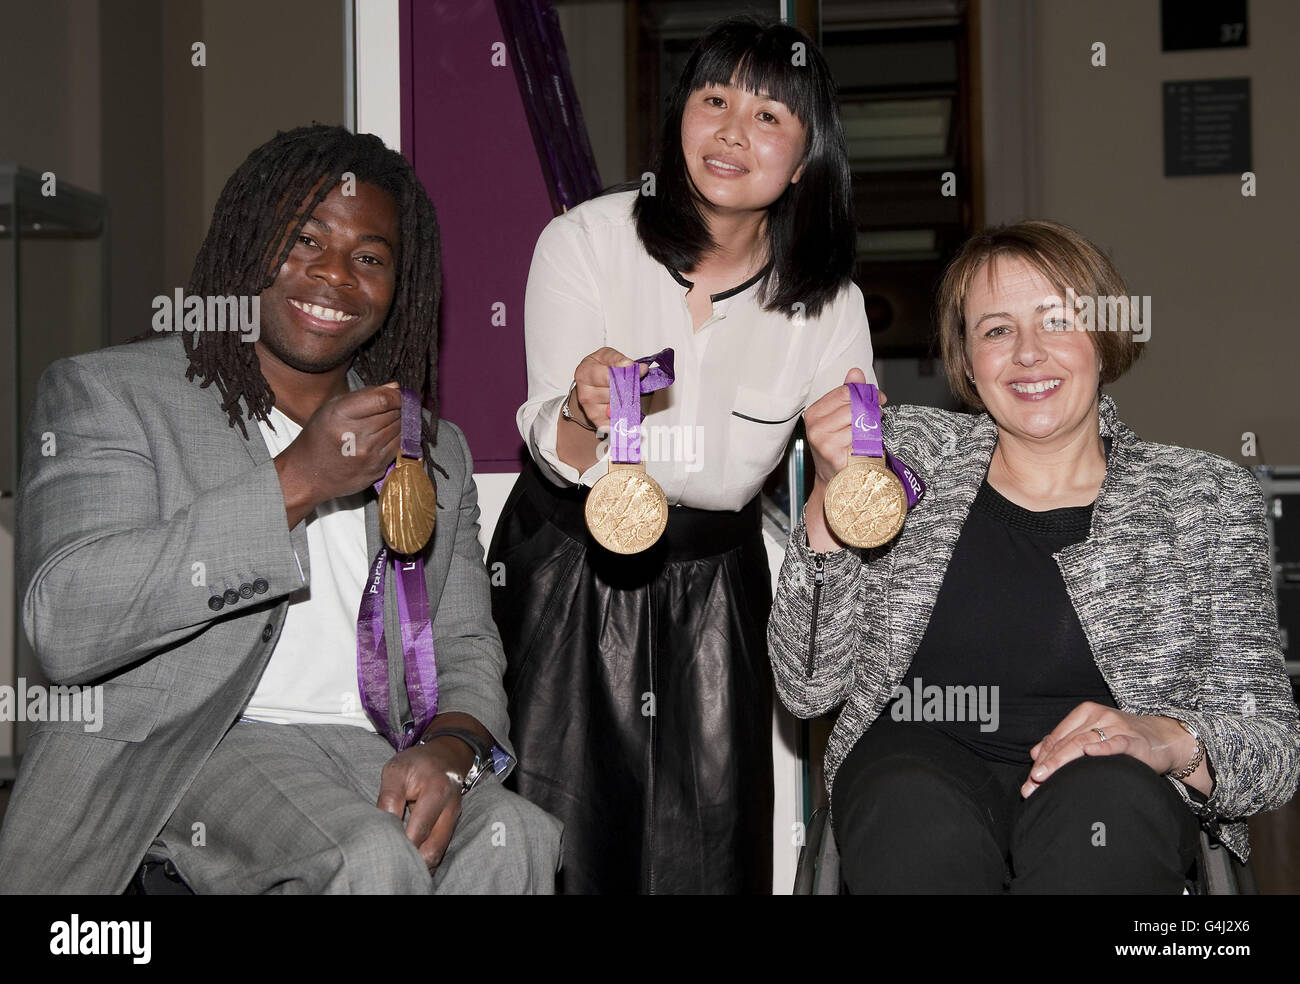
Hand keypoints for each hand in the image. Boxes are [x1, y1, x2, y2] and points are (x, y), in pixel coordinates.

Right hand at [279, 382, 402, 505]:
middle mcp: (356, 435)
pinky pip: (399, 446)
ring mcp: (368, 454)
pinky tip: (390, 434)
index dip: (397, 395)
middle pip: (394, 414)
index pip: (383, 400)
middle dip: (399, 407)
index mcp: (341, 415)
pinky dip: (399, 438)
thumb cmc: (319, 436)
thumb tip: (395, 388)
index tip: (399, 394)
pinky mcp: (377, 468)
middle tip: (396, 406)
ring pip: (400, 430)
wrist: (308, 474)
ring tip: (390, 420)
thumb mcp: (332, 407)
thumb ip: (365, 395)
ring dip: (401, 422)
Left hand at [376, 737, 469, 870]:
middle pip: (432, 850)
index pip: (418, 831)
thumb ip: (388, 798)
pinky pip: (439, 849)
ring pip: (438, 854)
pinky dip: (425, 858)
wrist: (446, 755)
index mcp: (436, 793)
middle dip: (411, 862)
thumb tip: (382, 829)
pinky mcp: (452, 826)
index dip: (400, 846)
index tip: (382, 853)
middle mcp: (450, 810)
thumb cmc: (417, 763)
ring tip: (397, 868)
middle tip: (388, 868)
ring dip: (419, 864)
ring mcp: (454, 820)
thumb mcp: (396, 771)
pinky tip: (410, 862)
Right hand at [569, 348, 649, 429]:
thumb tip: (631, 366)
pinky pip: (616, 422)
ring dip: (628, 402)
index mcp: (585, 374)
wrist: (588, 383)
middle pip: (615, 395)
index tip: (638, 373)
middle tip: (633, 384)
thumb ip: (618, 359)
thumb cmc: (597, 368)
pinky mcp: (598, 421)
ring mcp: (591, 410)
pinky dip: (625, 416)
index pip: (608, 378)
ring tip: (627, 393)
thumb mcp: (606, 356)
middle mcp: (585, 394)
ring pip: (619, 408)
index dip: (626, 376)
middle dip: (628, 389)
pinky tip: (625, 408)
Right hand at [803, 368, 886, 485]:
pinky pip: (861, 439)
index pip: (844, 392)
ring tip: (867, 437)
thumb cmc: (839, 448)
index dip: (865, 394)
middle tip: (874, 420)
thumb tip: (855, 373)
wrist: (835, 480)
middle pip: (853, 406)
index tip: (877, 399)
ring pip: (860, 423)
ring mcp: (823, 441)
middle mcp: (815, 426)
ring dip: (870, 429)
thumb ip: (849, 394)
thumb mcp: (841, 418)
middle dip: (870, 411)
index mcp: (814, 413)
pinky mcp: (834, 454)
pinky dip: (868, 443)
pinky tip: (862, 449)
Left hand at [1021, 702, 1194, 797]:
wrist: (1162, 738)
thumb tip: (1035, 754)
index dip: (1042, 758)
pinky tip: (1089, 753)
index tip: (1030, 779)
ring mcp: (1116, 726)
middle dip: (1047, 764)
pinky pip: (1115, 743)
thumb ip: (1064, 742)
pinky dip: (1102, 748)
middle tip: (1033, 783)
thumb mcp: (1090, 735)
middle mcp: (1098, 716)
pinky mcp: (1133, 740)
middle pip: (1066, 741)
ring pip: (1082, 743)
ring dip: (1062, 763)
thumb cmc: (1122, 739)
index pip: (1057, 737)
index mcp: (1084, 713)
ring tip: (1047, 778)